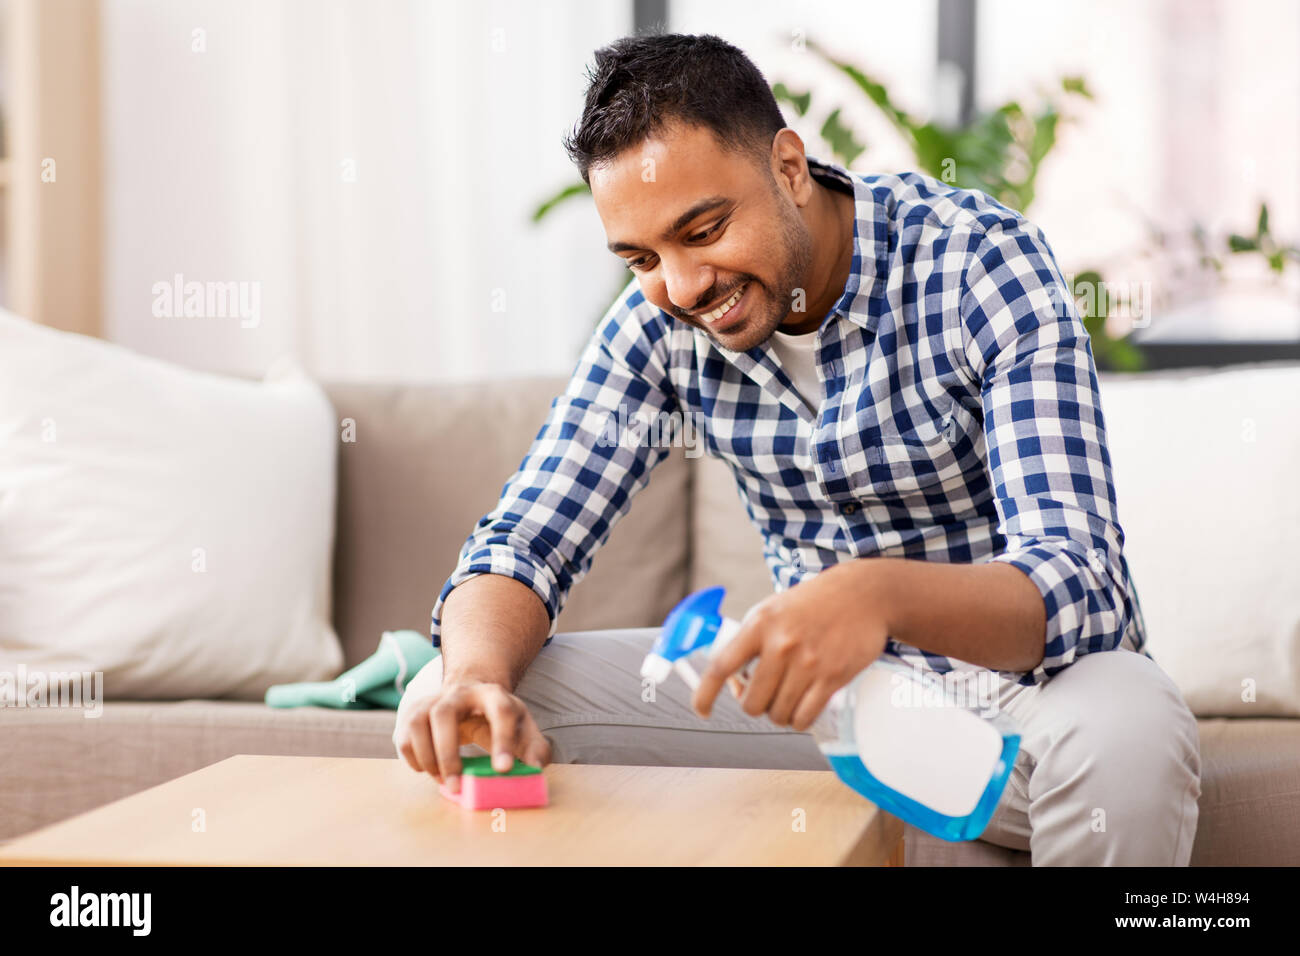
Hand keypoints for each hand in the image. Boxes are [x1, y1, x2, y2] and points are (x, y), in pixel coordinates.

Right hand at [392, 656, 552, 790]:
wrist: (471, 695)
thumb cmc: (499, 717)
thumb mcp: (522, 727)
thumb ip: (534, 747)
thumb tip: (535, 767)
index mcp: (493, 694)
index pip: (500, 712)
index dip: (502, 740)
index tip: (503, 770)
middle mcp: (459, 692)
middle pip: (444, 714)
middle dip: (448, 754)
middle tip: (456, 786)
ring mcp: (433, 700)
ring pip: (418, 723)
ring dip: (427, 758)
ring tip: (443, 780)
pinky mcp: (413, 712)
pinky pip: (404, 736)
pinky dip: (413, 759)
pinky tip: (430, 770)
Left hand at [692, 562, 889, 729]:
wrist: (863, 595)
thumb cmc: (812, 604)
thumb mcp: (772, 610)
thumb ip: (750, 641)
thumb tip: (733, 683)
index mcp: (759, 624)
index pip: (721, 667)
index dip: (705, 695)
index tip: (701, 710)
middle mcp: (781, 644)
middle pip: (752, 702)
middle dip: (755, 705)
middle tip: (765, 695)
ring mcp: (808, 663)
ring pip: (778, 714)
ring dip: (779, 714)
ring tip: (787, 699)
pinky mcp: (833, 677)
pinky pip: (804, 717)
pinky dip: (799, 721)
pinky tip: (802, 709)